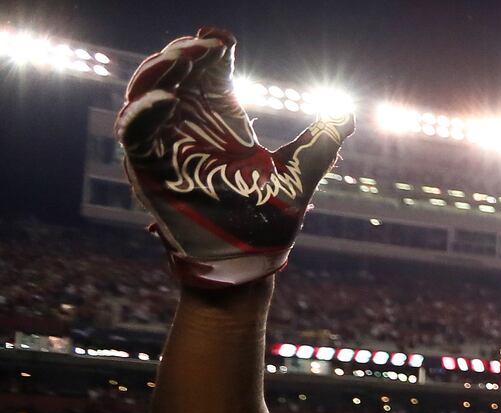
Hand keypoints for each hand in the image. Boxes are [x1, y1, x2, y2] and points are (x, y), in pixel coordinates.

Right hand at [116, 28, 353, 287]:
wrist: (250, 266)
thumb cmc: (269, 226)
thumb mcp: (299, 176)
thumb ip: (320, 142)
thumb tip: (347, 111)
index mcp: (222, 129)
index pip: (208, 78)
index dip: (210, 53)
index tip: (222, 38)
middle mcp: (190, 133)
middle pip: (176, 78)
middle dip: (184, 54)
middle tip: (204, 43)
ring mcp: (166, 150)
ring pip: (147, 95)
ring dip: (161, 72)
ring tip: (185, 56)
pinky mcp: (149, 172)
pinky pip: (134, 135)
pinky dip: (144, 114)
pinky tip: (168, 98)